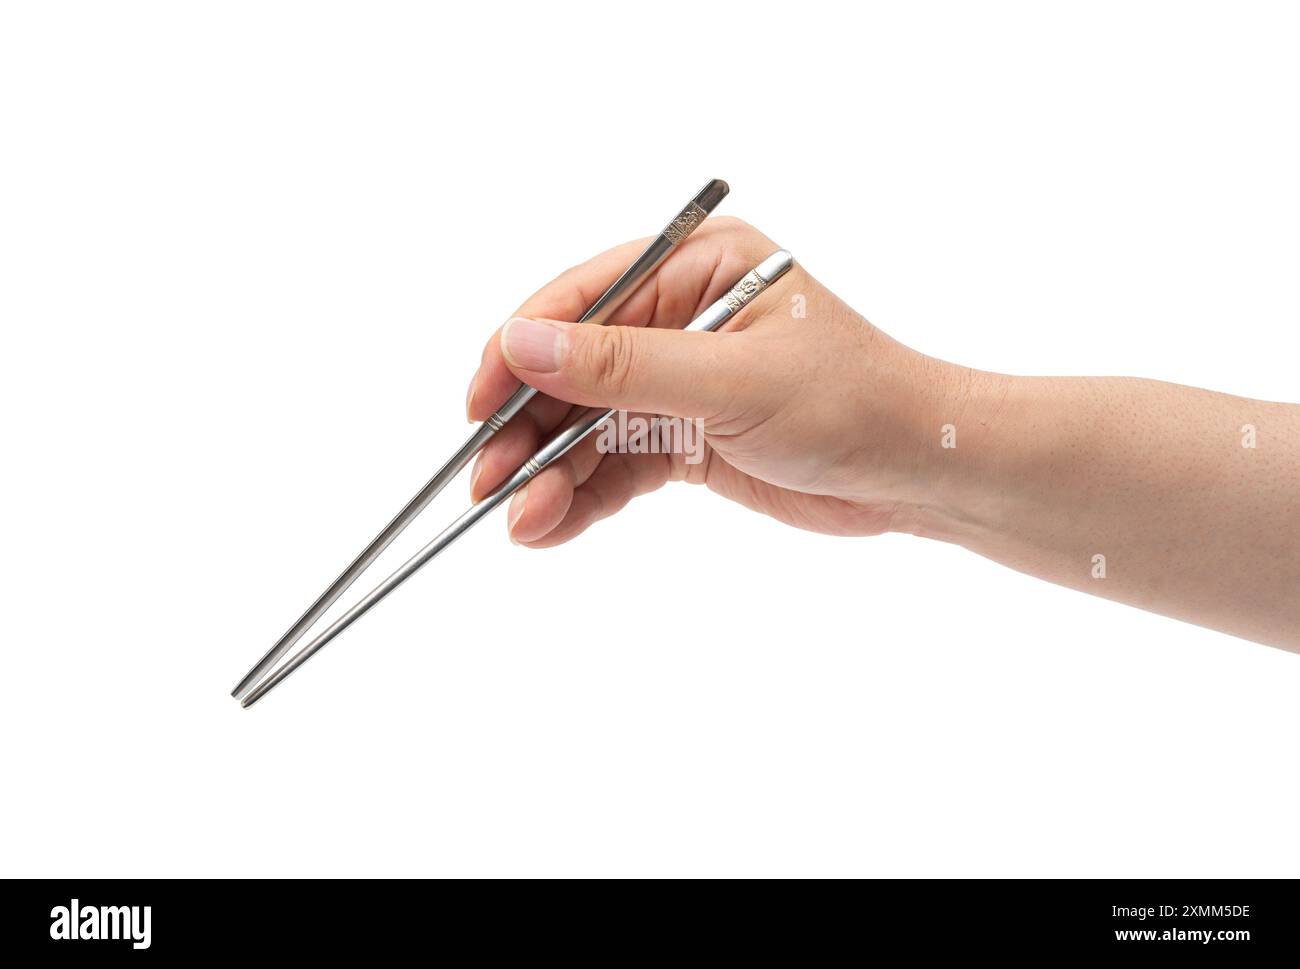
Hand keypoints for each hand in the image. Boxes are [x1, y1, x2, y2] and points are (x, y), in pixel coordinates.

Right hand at [464, 217, 959, 544]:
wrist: (917, 473)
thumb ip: (623, 366)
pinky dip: (582, 498)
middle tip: (487, 484)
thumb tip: (521, 344)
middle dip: (528, 431)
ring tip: (521, 523)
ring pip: (587, 427)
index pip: (581, 301)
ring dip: (550, 474)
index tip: (480, 406)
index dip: (520, 351)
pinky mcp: (684, 440)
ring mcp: (678, 381)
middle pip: (572, 370)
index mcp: (695, 269)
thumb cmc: (852, 403)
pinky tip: (550, 528)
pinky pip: (616, 466)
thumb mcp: (732, 378)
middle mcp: (679, 317)